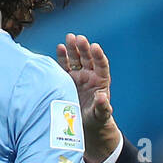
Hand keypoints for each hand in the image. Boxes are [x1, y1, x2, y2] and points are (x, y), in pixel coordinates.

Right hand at [56, 33, 119, 162]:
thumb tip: (102, 98)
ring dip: (73, 49)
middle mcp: (90, 75)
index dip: (98, 56)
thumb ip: (102, 107)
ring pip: (76, 59)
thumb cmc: (96, 119)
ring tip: (69, 38)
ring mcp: (78, 75)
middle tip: (80, 39)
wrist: (84, 124)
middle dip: (84, 48)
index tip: (95, 47)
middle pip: (88, 58)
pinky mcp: (67, 79)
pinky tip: (59, 48)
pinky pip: (64, 66)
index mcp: (101, 81)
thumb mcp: (101, 115)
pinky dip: (62, 57)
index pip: (101, 65)